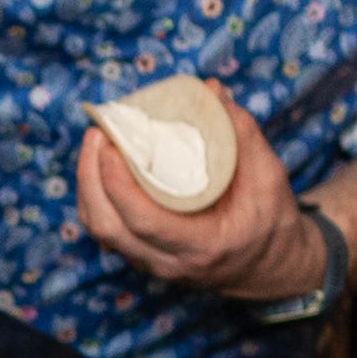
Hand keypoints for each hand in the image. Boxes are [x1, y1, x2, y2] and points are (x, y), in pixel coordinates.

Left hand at [73, 105, 320, 300]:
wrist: (266, 266)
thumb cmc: (269, 220)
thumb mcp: (268, 177)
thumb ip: (242, 134)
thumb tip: (210, 91)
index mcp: (202, 245)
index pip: (145, 222)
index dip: (119, 183)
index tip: (111, 144)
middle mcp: (169, 262)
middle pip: (108, 227)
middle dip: (92, 177)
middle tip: (98, 133)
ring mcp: (150, 263)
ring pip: (100, 229)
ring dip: (88, 184)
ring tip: (95, 142)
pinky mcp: (140, 255)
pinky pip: (105, 228)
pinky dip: (95, 195)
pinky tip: (99, 164)